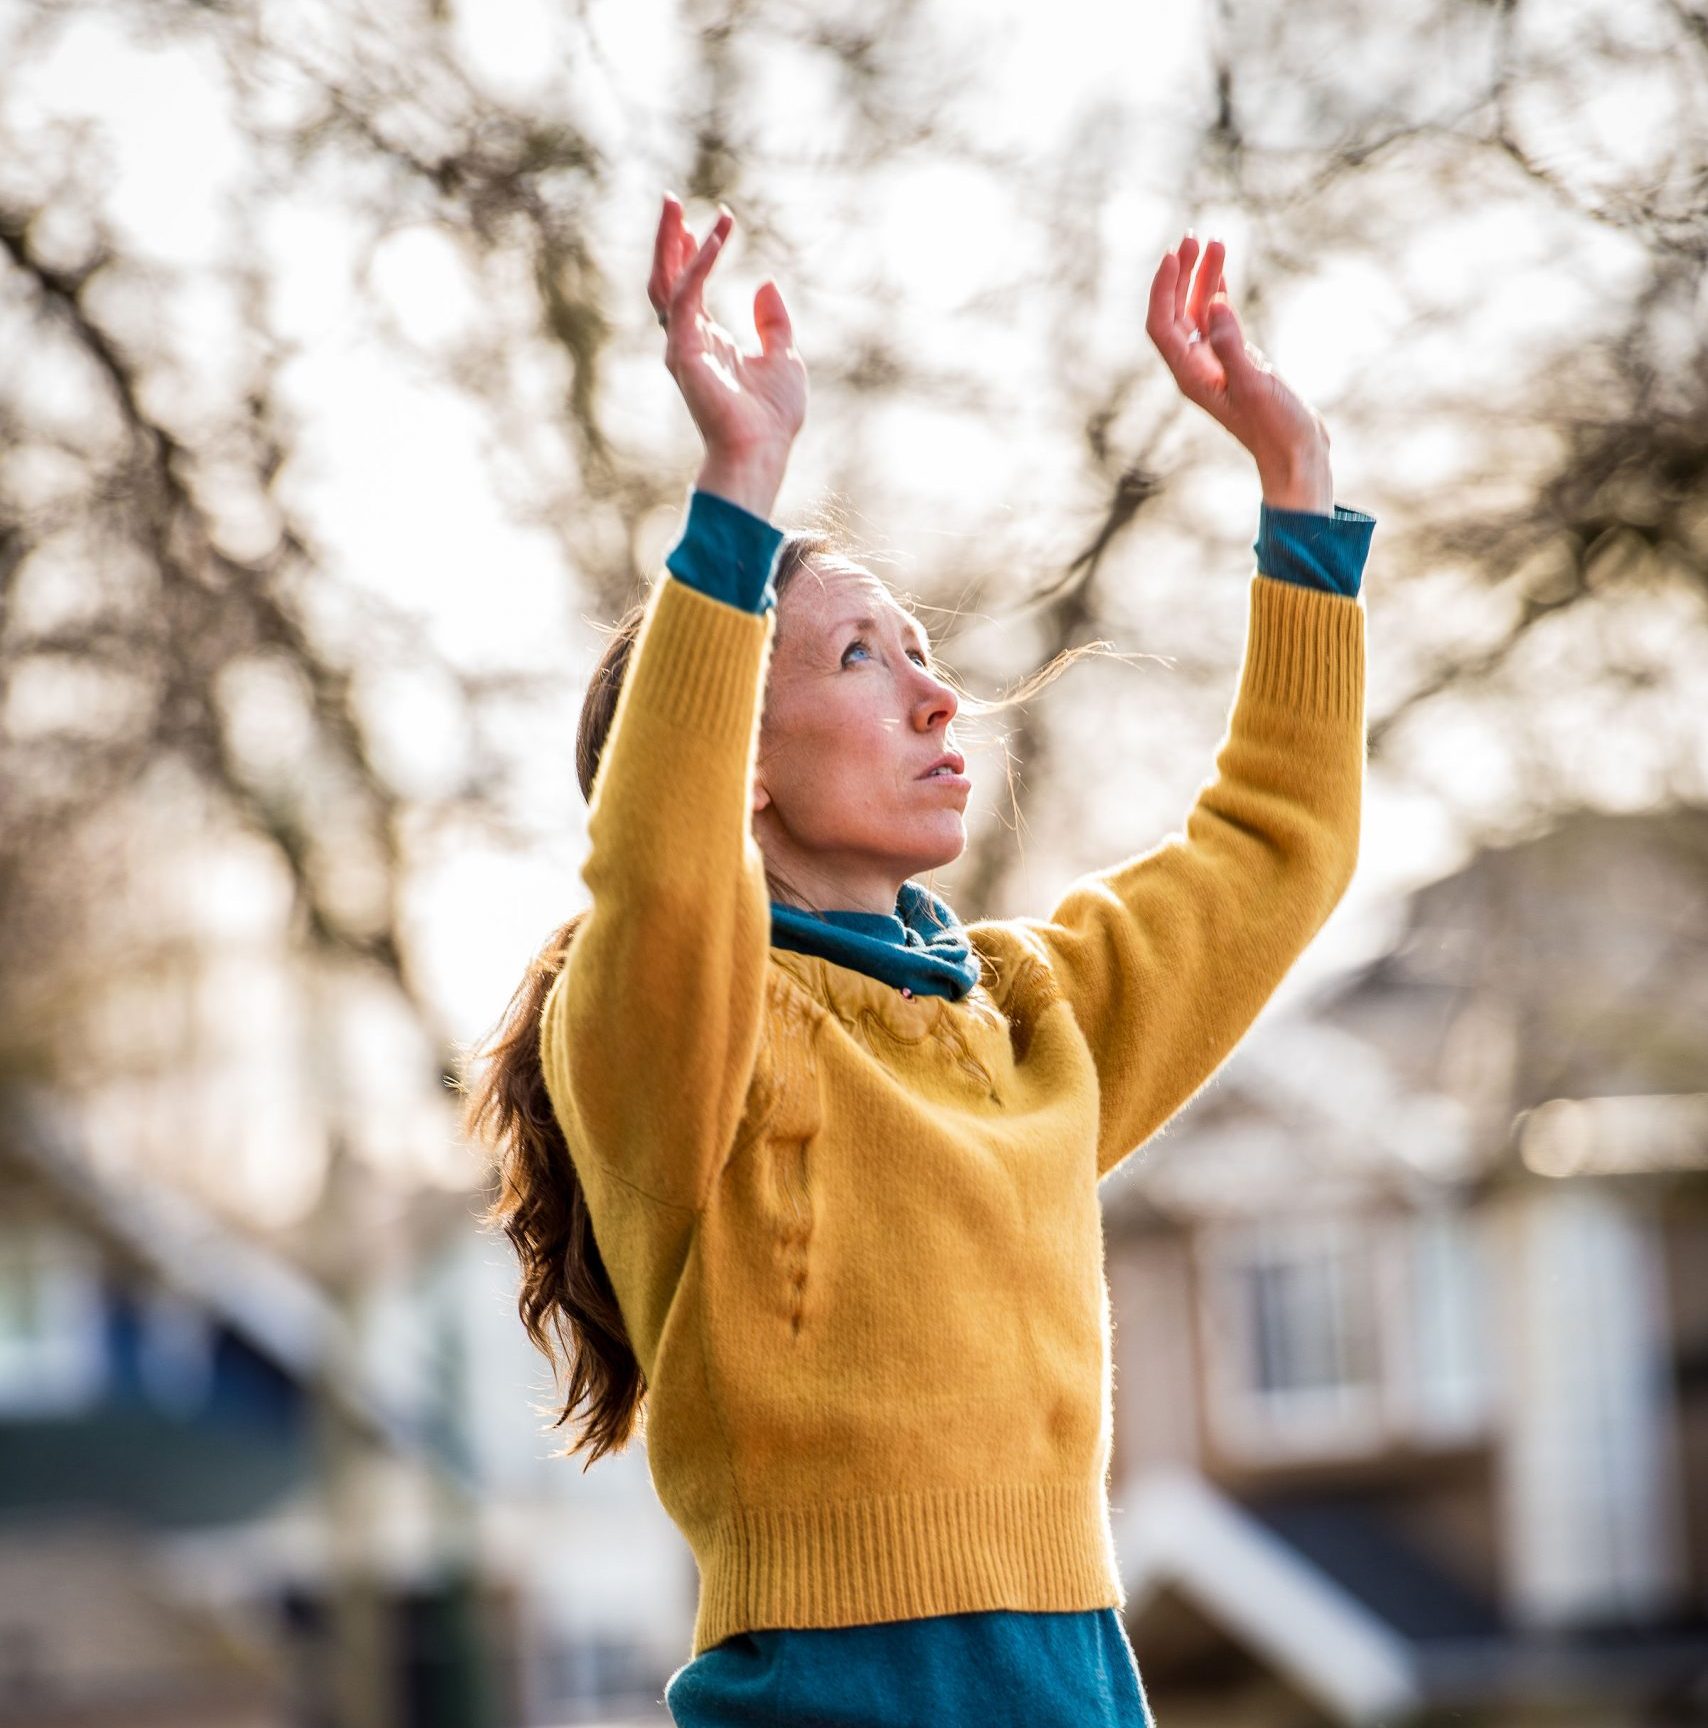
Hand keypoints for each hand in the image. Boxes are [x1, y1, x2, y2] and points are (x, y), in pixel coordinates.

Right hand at [649, 194, 807, 471]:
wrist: (762, 450)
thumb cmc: (772, 417)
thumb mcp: (784, 357)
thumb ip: (773, 321)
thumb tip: (766, 284)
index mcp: (707, 341)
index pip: (690, 288)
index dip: (695, 253)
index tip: (710, 220)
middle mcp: (687, 340)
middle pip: (667, 279)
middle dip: (668, 239)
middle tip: (671, 199)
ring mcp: (681, 345)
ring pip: (665, 282)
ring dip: (668, 243)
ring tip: (674, 206)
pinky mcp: (684, 350)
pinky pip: (686, 295)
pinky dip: (699, 264)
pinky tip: (715, 237)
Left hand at [1146, 234, 1333, 510]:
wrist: (1297, 454)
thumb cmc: (1277, 427)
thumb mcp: (1256, 384)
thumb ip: (1233, 346)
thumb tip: (1214, 304)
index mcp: (1192, 375)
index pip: (1163, 325)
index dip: (1164, 288)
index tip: (1175, 254)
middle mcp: (1197, 369)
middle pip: (1176, 313)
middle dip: (1181, 274)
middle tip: (1193, 236)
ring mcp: (1215, 366)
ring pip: (1198, 314)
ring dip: (1202, 278)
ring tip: (1215, 242)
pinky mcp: (1235, 364)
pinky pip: (1217, 323)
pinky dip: (1218, 295)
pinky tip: (1223, 273)